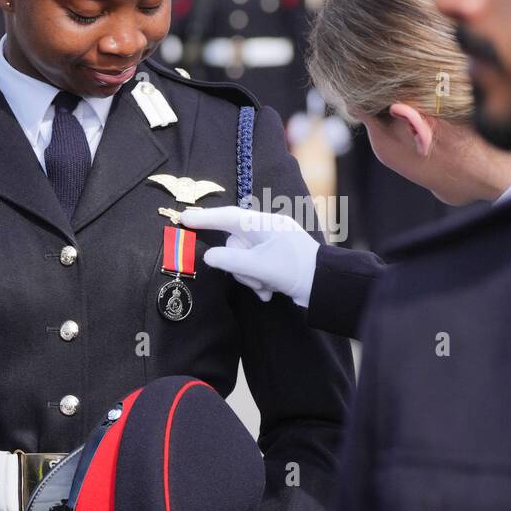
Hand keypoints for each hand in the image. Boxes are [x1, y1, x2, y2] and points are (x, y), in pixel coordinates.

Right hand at [179, 205, 318, 307]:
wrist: (326, 286)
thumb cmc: (294, 270)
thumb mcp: (258, 266)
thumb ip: (230, 260)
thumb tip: (209, 257)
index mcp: (264, 224)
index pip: (227, 217)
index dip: (204, 218)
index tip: (183, 218)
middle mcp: (267, 232)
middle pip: (234, 246)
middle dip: (240, 267)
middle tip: (255, 279)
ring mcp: (271, 247)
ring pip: (243, 261)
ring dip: (251, 278)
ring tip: (266, 288)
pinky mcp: (275, 262)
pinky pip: (255, 269)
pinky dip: (260, 282)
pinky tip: (271, 293)